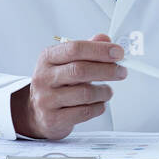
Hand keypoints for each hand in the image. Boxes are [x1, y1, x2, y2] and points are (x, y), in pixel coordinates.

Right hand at [11, 33, 126, 138]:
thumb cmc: (57, 83)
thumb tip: (105, 38)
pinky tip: (99, 103)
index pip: (75, 48)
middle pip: (80, 70)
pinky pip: (84, 112)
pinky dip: (98, 107)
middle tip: (122, 72)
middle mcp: (44, 78)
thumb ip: (87, 49)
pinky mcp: (53, 119)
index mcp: (47, 58)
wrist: (36, 112)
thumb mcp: (67, 61)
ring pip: (85, 93)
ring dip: (104, 91)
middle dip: (107, 70)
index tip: (119, 52)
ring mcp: (46, 100)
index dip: (100, 50)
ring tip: (107, 91)